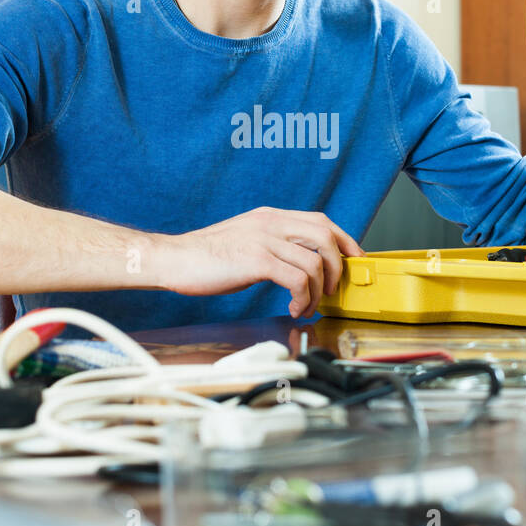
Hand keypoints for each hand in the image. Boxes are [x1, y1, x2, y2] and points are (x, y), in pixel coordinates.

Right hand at [154, 206, 364, 317]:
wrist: (173, 259)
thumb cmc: (206, 257)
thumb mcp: (246, 239)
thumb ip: (272, 243)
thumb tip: (299, 263)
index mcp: (270, 216)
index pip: (321, 221)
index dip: (344, 240)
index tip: (353, 260)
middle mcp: (271, 223)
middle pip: (326, 236)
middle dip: (337, 267)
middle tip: (332, 290)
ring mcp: (264, 240)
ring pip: (314, 262)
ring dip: (318, 292)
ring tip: (306, 306)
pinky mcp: (256, 260)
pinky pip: (297, 279)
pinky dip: (302, 298)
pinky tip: (293, 308)